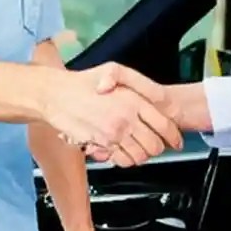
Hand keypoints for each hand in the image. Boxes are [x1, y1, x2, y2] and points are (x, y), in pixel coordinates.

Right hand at [42, 62, 182, 166]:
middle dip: (157, 147)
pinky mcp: (100, 144)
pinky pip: (121, 160)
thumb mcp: (114, 70)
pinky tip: (122, 151)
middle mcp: (125, 119)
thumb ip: (139, 82)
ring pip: (140, 156)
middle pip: (155, 145)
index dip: (174, 137)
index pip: (164, 125)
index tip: (175, 141)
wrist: (55, 95)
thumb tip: (157, 100)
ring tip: (137, 147)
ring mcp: (113, 134)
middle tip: (153, 143)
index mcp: (133, 101)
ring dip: (141, 155)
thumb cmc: (82, 83)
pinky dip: (125, 160)